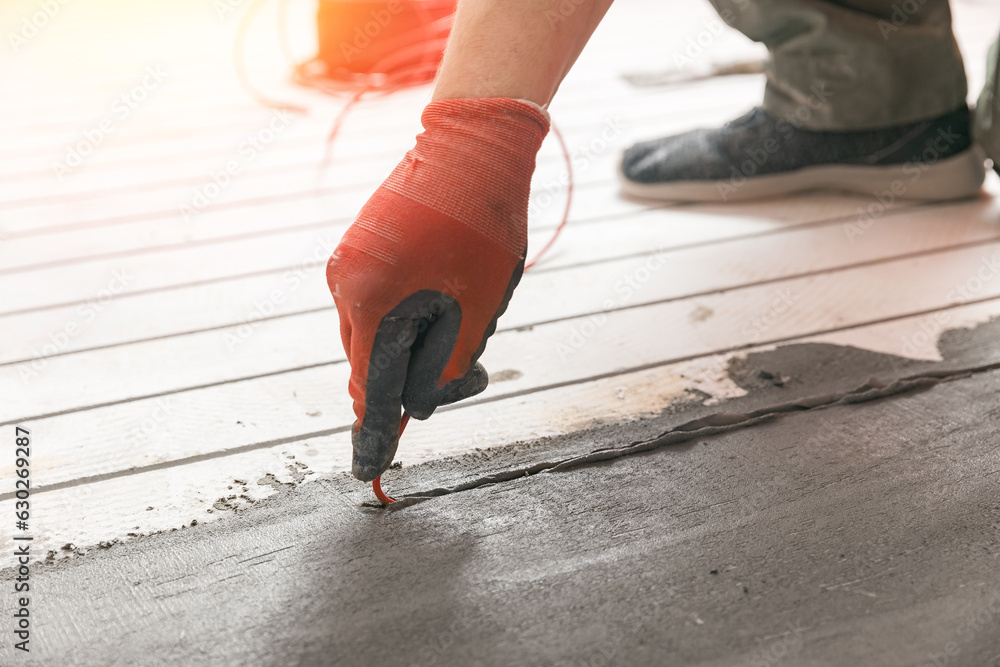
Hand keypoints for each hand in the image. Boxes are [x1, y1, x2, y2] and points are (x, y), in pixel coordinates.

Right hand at [327, 98, 548, 480]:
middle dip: (416, 378)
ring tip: (465, 314)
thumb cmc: (484, 229)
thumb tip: (415, 411)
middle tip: (471, 371)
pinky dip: (405, 318)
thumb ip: (440, 367)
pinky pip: (373, 306)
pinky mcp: (357, 250)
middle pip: (371, 364)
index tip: (367, 471)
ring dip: (414, 346)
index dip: (374, 432)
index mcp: (370, 301)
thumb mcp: (476, 311)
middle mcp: (345, 285)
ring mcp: (346, 264)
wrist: (473, 145)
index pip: (369, 388)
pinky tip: (443, 292)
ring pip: (373, 336)